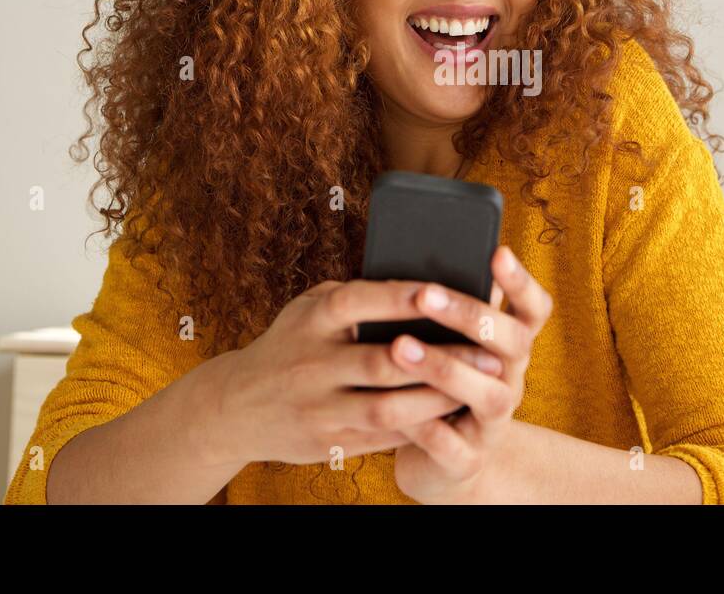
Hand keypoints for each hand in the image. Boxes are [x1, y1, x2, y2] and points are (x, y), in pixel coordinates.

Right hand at [208, 278, 505, 466]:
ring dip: (438, 398)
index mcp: (310, 321)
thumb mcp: (307, 309)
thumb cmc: (289, 344)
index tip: (444, 290)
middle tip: (488, 349)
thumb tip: (417, 281)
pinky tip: (452, 413)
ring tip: (477, 385)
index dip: (399, 296)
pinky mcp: (328, 442)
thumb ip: (352, 295)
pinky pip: (384, 437)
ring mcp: (319, 408)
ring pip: (388, 408)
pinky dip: (421, 426)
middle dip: (440, 357)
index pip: (357, 301)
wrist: (236, 407)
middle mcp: (311, 365)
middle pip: (382, 361)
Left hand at [390, 246, 551, 503]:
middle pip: (512, 344)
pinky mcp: (467, 460)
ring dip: (445, 369)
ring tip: (400, 347)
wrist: (446, 461)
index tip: (498, 251)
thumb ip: (447, 309)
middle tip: (425, 294)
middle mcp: (512, 380)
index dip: (522, 282)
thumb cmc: (442, 385)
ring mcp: (495, 423)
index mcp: (511, 346)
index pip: (534, 309)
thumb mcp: (452, 344)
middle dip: (471, 317)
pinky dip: (426, 427)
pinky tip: (394, 408)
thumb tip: (417, 254)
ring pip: (490, 396)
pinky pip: (452, 444)